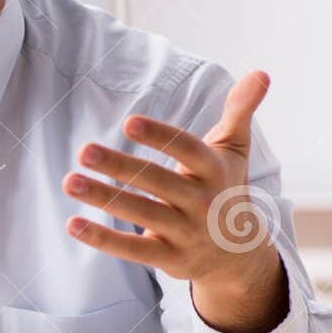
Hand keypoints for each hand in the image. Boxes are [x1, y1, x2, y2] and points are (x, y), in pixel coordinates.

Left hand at [61, 70, 287, 332]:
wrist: (240, 254)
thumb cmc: (226, 187)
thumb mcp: (235, 150)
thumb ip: (240, 110)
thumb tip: (261, 73)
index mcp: (214, 171)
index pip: (187, 150)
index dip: (160, 137)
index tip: (129, 121)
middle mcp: (202, 202)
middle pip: (158, 182)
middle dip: (121, 166)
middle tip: (84, 150)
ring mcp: (186, 233)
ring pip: (141, 213)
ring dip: (104, 198)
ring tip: (69, 181)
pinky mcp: (169, 259)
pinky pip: (133, 249)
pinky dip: (103, 239)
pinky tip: (73, 223)